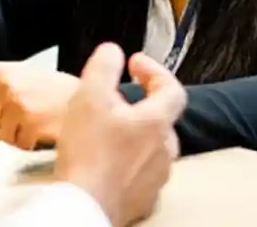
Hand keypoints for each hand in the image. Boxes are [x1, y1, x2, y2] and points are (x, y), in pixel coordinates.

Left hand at [0, 67, 79, 149]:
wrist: (93, 98)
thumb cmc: (61, 91)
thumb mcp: (27, 77)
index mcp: (3, 75)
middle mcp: (6, 88)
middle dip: (2, 129)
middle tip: (24, 123)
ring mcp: (17, 106)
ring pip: (3, 137)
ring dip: (19, 136)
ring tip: (39, 123)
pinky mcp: (29, 125)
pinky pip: (21, 145)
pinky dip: (33, 143)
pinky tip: (46, 130)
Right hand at [55, 45, 184, 226]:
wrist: (83, 206)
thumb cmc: (88, 153)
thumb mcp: (89, 95)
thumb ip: (104, 66)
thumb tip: (112, 51)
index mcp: (157, 122)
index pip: (172, 88)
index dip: (154, 71)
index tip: (134, 64)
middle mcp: (164, 151)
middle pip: (161, 119)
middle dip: (141, 105)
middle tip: (115, 99)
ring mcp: (156, 179)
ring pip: (151, 148)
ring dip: (134, 136)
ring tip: (106, 132)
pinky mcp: (143, 201)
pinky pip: (141, 175)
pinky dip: (127, 164)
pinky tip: (105, 163)